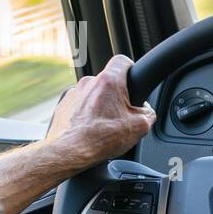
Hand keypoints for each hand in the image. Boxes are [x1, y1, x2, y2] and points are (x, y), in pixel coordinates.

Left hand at [45, 55, 154, 169]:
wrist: (70, 152)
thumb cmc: (100, 139)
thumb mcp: (140, 127)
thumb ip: (148, 113)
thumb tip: (146, 112)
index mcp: (109, 82)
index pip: (123, 61)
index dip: (131, 68)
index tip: (133, 79)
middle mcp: (89, 83)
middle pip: (108, 81)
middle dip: (117, 95)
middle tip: (122, 114)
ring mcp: (73, 93)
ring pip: (93, 94)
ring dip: (100, 105)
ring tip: (104, 126)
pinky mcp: (63, 105)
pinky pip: (79, 105)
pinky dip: (86, 114)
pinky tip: (90, 130)